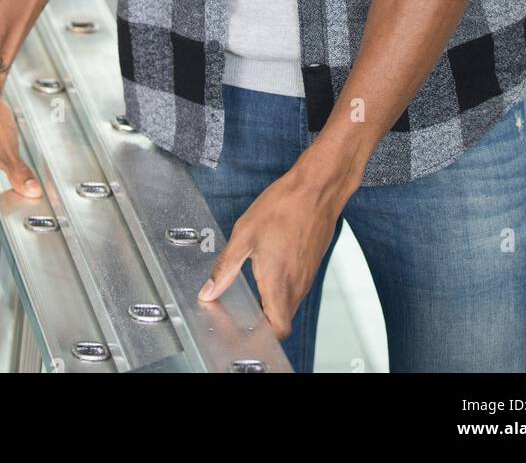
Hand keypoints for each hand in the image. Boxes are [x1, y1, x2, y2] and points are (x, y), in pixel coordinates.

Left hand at [197, 163, 348, 340]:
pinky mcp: (312, 264)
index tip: (245, 329)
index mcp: (278, 282)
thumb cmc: (284, 206)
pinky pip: (297, 286)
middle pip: (283, 318)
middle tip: (243, 308)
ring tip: (253, 285)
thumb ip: (226, 267)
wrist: (317, 188)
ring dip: (273, 302)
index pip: (278, 329)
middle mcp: (297, 284)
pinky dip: (283, 286)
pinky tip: (270, 266)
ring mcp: (308, 275)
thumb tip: (209, 291)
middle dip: (264, 320)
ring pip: (290, 302)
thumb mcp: (245, 234)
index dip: (263, 337)